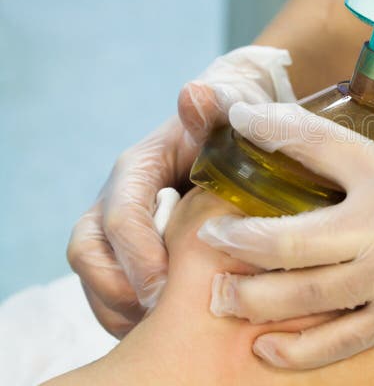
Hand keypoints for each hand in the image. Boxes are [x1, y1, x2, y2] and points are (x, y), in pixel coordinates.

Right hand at [67, 46, 294, 337]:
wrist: (234, 129)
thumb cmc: (234, 122)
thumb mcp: (232, 111)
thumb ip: (216, 106)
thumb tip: (193, 92)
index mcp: (138, 169)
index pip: (119, 215)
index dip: (136, 255)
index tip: (164, 289)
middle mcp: (119, 199)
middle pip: (90, 253)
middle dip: (120, 291)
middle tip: (164, 319)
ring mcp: (122, 228)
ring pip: (96, 277)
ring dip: (122, 310)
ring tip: (165, 331)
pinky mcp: (133, 251)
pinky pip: (115, 290)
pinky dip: (134, 314)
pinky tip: (170, 327)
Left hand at [198, 63, 373, 368]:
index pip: (311, 142)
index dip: (265, 127)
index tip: (236, 123)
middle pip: (288, 239)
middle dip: (238, 239)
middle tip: (207, 234)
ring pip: (304, 295)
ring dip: (252, 296)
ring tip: (219, 292)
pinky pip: (343, 340)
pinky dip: (300, 349)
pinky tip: (266, 349)